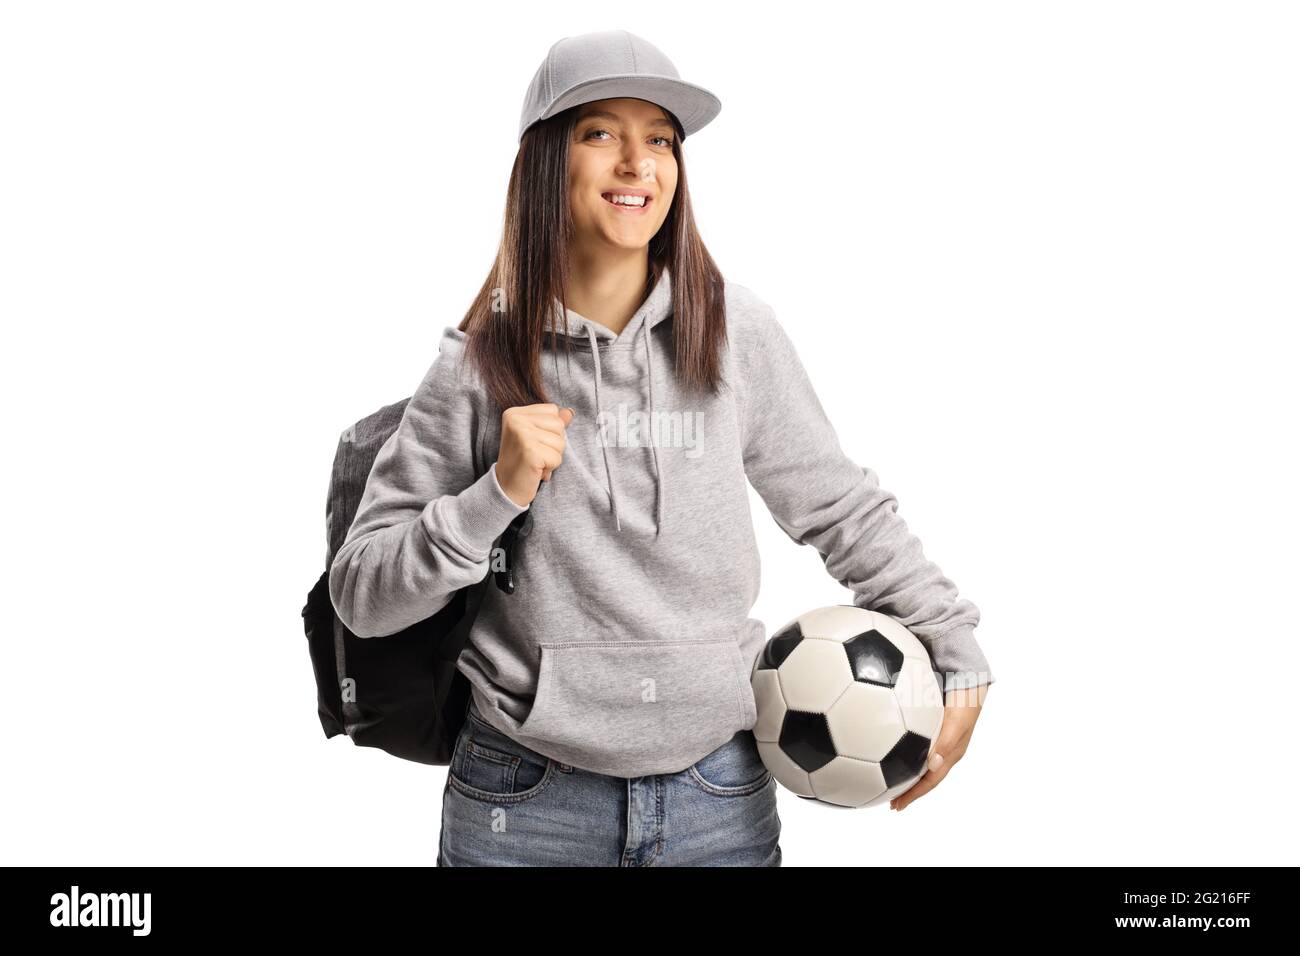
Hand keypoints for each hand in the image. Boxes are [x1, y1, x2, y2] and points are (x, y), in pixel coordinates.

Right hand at [496, 403, 574, 506]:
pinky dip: (550, 468)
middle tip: (535, 455)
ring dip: (553, 457)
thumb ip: (551, 423)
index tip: (533, 443)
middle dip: (554, 444)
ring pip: (560, 442)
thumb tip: (569, 412)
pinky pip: (557, 457)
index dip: (550, 430)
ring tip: (536, 462)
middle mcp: (516, 420)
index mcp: (515, 413)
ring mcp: (522, 434)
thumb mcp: (536, 437)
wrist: (506, 489)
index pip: (552, 410)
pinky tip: (536, 470)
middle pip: (559, 425)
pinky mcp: (530, 450)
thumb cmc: (522, 463)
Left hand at [890, 682, 988, 811]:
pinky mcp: (930, 728)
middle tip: (890, 801)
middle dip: (908, 790)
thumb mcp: (957, 723)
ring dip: (905, 775)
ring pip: (919, 763)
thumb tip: (932, 764)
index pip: (930, 781)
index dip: (914, 794)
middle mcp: (943, 750)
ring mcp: (937, 740)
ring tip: (888, 782)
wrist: (967, 681)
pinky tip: (890, 750)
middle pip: (924, 776)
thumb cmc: (964, 702)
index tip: (897, 806)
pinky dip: (903, 754)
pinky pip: (916, 746)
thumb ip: (946, 742)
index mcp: (951, 754)